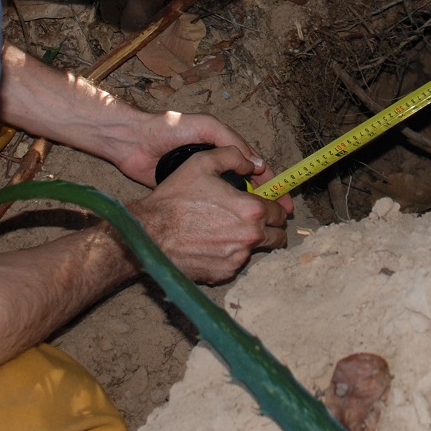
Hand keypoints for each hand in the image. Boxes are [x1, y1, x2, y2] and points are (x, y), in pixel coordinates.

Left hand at [117, 113, 293, 216]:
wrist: (131, 141)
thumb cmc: (168, 128)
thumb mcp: (205, 127)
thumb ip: (231, 142)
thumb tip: (256, 164)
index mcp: (224, 148)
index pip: (256, 168)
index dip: (272, 184)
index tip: (284, 202)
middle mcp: (216, 167)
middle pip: (248, 188)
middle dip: (264, 204)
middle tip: (278, 223)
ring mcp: (202, 183)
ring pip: (231, 200)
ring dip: (245, 214)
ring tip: (259, 231)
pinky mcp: (187, 195)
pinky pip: (211, 208)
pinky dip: (223, 218)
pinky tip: (231, 231)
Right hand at [126, 145, 288, 283]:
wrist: (150, 234)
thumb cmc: (175, 198)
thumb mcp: (202, 162)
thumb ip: (233, 157)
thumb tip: (253, 164)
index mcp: (251, 209)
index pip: (281, 212)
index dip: (276, 207)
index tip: (268, 206)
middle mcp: (250, 237)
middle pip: (278, 237)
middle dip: (271, 227)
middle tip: (256, 221)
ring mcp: (237, 258)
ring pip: (257, 250)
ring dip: (250, 241)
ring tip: (228, 230)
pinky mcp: (224, 274)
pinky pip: (236, 263)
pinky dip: (231, 255)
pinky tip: (213, 244)